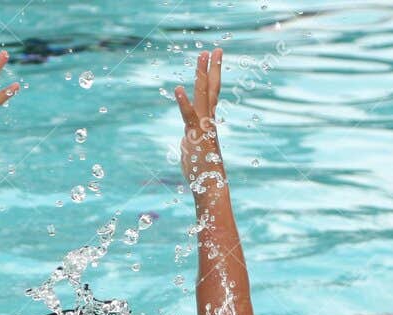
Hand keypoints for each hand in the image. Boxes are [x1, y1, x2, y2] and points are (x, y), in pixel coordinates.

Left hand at [174, 48, 224, 189]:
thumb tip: (186, 138)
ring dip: (202, 74)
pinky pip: (188, 115)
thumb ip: (190, 140)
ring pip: (203, 95)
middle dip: (212, 68)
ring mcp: (203, 126)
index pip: (212, 95)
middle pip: (212, 89)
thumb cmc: (201, 173)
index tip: (214, 59)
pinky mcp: (195, 134)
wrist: (210, 186)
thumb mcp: (192, 151)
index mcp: (208, 122)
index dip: (213, 76)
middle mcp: (208, 120)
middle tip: (215, 50)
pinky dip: (183, 102)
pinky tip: (177, 88)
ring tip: (203, 55)